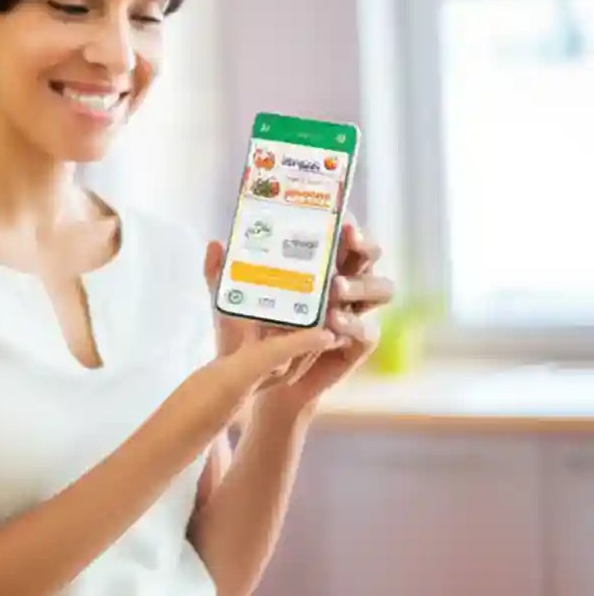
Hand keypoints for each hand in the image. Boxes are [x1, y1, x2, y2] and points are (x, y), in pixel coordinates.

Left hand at [203, 216, 394, 414]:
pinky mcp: (357, 343)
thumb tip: (215, 243)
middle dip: (364, 244)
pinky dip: (353, 324)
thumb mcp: (228, 303)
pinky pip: (367, 330)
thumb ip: (219, 274)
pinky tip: (333, 324)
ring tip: (336, 288)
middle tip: (347, 240)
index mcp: (318, 266)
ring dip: (362, 284)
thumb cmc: (246, 333)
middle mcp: (343, 283)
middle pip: (369, 255)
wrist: (256, 380)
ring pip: (381, 288)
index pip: (341, 236)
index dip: (345, 224)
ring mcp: (354, 312)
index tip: (340, 216)